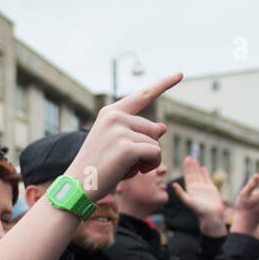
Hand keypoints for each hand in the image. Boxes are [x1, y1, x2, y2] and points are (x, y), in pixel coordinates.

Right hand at [66, 73, 181, 199]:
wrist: (78, 186)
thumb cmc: (98, 166)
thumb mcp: (118, 145)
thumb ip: (139, 133)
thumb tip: (163, 127)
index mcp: (111, 112)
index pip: (143, 95)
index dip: (164, 84)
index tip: (180, 74)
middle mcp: (115, 117)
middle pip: (154, 129)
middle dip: (147, 148)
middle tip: (124, 161)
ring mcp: (120, 131)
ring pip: (155, 143)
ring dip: (148, 160)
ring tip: (124, 167)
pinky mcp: (127, 148)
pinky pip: (155, 154)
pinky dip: (150, 166)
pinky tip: (133, 172)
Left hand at [171, 157, 226, 232]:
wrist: (212, 215)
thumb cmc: (200, 210)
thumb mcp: (188, 201)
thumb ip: (181, 193)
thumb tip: (173, 185)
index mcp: (190, 190)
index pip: (188, 176)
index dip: (187, 168)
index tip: (186, 159)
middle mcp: (196, 188)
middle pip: (193, 174)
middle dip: (191, 166)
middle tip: (189, 156)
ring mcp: (204, 188)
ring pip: (199, 175)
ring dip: (197, 168)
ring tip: (195, 160)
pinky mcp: (211, 189)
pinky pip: (207, 179)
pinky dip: (205, 173)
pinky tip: (203, 168)